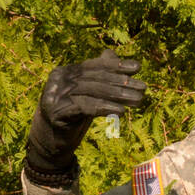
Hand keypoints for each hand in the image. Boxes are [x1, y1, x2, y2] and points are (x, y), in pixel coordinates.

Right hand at [25, 49, 145, 180]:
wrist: (50, 140)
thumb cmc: (71, 114)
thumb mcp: (87, 94)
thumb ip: (98, 76)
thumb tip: (113, 54)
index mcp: (66, 71)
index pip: (95, 66)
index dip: (116, 66)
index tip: (138, 68)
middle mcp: (58, 79)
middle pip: (95, 78)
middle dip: (122, 83)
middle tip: (143, 88)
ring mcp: (54, 95)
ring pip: (92, 92)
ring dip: (118, 96)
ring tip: (138, 101)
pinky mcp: (56, 112)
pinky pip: (85, 107)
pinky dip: (104, 108)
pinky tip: (121, 112)